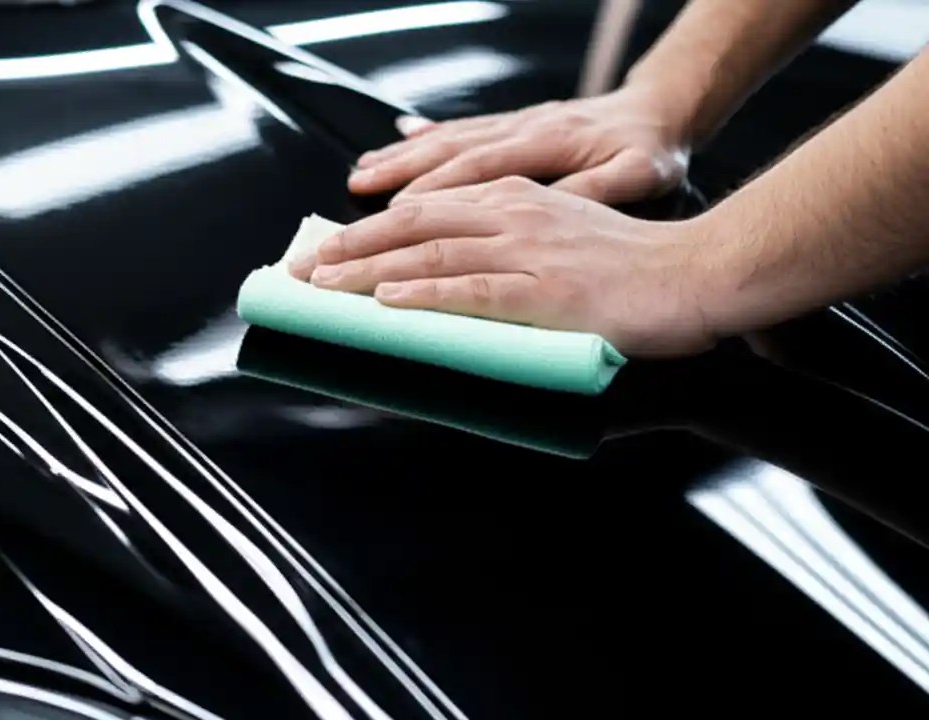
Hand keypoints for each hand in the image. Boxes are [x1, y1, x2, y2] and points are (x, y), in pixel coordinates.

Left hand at [290, 177, 716, 357]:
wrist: (696, 273)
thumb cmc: (632, 269)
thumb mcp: (562, 242)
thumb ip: (509, 251)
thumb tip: (457, 275)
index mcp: (516, 199)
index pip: (428, 208)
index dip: (371, 228)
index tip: (329, 247)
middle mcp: (514, 214)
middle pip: (415, 224)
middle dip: (351, 245)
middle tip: (303, 267)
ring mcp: (528, 250)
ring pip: (430, 253)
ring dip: (369, 270)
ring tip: (324, 284)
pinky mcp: (546, 289)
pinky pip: (472, 289)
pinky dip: (424, 294)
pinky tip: (388, 300)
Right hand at [349, 86, 688, 205]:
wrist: (662, 111)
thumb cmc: (653, 150)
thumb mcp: (641, 175)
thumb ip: (594, 189)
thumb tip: (552, 201)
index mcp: (549, 144)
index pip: (478, 168)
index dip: (434, 192)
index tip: (395, 215)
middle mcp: (522, 129)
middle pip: (446, 155)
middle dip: (395, 178)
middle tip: (356, 199)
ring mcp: (513, 125)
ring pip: (445, 141)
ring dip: (399, 158)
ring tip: (359, 175)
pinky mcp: (511, 127)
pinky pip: (458, 131)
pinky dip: (423, 138)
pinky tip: (398, 142)